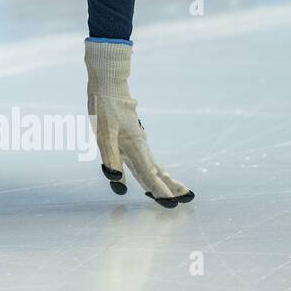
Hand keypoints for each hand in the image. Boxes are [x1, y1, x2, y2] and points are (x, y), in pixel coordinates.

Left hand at [85, 39, 193, 207]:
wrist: (108, 85)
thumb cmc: (104, 109)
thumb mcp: (103, 134)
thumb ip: (110, 158)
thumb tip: (115, 182)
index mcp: (135, 147)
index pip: (149, 175)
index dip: (159, 191)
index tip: (172, 205)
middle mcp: (140, 146)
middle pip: (157, 171)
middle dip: (170, 186)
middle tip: (186, 200)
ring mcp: (137, 140)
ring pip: (153, 164)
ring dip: (164, 178)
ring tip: (177, 189)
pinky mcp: (132, 136)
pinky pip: (145, 157)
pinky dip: (152, 169)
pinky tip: (151, 171)